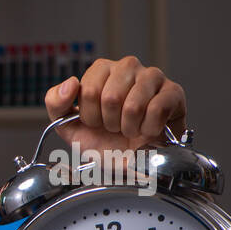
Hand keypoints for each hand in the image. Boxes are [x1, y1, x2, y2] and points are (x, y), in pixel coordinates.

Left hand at [44, 55, 186, 155]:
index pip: (88, 90)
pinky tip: (148, 128)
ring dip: (129, 127)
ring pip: (133, 105)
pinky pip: (157, 109)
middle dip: (109, 122)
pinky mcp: (173, 92)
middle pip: (110, 97)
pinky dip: (149, 127)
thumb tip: (71, 84)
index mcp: (102, 70)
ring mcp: (153, 76)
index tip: (95, 122)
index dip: (90, 115)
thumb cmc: (101, 140)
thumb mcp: (68, 125)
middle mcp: (128, 67)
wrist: (128, 162)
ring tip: (130, 128)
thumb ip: (56, 103)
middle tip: (114, 127)